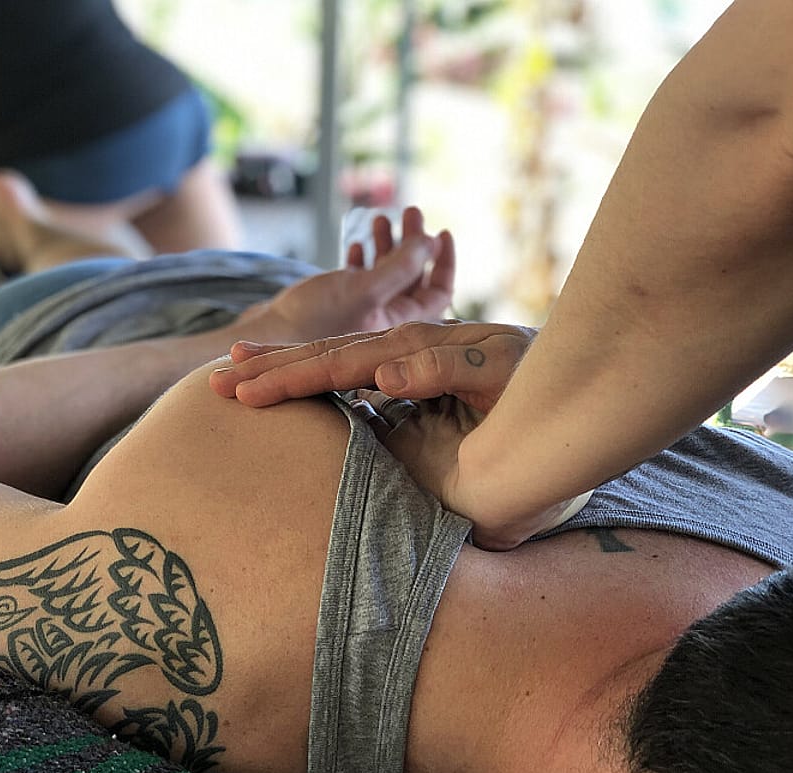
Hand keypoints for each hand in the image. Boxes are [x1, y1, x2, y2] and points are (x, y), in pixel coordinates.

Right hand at [209, 319, 535, 410]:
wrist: (576, 403)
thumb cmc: (542, 384)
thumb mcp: (499, 371)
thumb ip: (443, 369)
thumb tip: (381, 374)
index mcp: (414, 350)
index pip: (340, 363)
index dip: (291, 375)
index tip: (246, 386)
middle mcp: (401, 357)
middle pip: (324, 360)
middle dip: (270, 369)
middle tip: (216, 377)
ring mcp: (402, 374)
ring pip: (330, 367)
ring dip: (283, 370)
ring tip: (236, 369)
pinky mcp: (410, 396)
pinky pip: (352, 388)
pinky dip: (314, 385)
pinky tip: (290, 385)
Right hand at [231, 206, 454, 345]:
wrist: (267, 336)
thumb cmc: (315, 319)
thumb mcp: (364, 290)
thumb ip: (401, 267)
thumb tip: (432, 242)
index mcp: (400, 324)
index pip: (438, 293)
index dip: (444, 262)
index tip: (442, 232)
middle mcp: (385, 321)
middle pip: (412, 278)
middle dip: (413, 243)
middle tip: (411, 212)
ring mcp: (361, 313)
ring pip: (385, 275)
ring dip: (387, 245)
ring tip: (380, 220)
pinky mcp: (338, 308)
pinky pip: (359, 280)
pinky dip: (362, 260)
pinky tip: (358, 246)